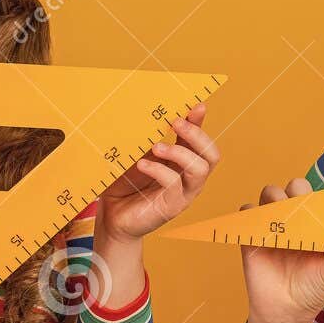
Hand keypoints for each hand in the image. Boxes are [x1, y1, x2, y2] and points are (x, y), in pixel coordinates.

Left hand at [96, 103, 218, 242]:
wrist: (112, 217)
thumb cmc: (123, 185)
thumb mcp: (133, 156)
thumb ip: (143, 139)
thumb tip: (141, 113)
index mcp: (182, 161)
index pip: (199, 138)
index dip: (200, 121)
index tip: (196, 104)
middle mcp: (189, 176)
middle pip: (211, 154)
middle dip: (197, 135)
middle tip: (176, 123)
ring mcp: (184, 193)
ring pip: (201, 169)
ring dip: (181, 153)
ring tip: (157, 147)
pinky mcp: (172, 207)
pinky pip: (174, 185)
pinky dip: (159, 171)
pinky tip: (142, 165)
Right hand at [242, 175, 323, 322]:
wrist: (285, 312)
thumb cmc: (311, 291)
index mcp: (315, 225)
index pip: (317, 197)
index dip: (318, 194)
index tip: (319, 203)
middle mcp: (295, 220)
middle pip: (292, 188)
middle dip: (295, 190)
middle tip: (299, 207)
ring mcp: (273, 226)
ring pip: (269, 195)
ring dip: (273, 197)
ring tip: (280, 216)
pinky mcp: (252, 236)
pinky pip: (246, 214)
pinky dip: (249, 213)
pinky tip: (260, 227)